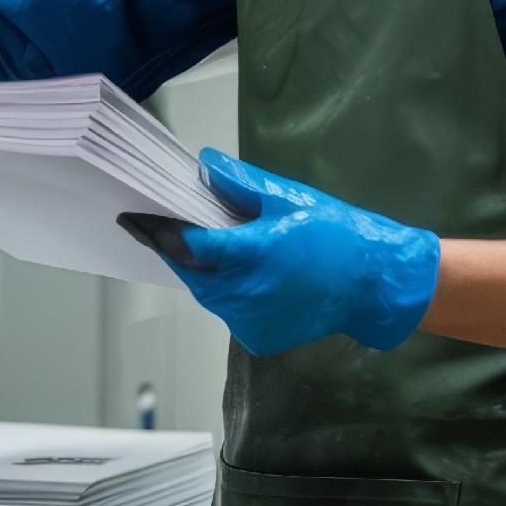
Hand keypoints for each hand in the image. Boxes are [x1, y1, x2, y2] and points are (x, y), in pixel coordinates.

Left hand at [119, 147, 439, 356]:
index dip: (156, 231)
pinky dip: (233, 294)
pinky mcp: (259, 339)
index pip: (186, 244)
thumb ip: (241, 184)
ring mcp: (250, 322)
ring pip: (210, 294)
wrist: (372, 283)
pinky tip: (256, 278)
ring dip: (209, 273)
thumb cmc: (334, 234)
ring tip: (232, 250)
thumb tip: (202, 166)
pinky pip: (231, 313)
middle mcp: (245, 294)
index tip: (132, 221)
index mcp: (251, 254)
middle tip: (181, 229)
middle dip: (183, 251)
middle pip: (192, 272)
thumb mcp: (288, 198)